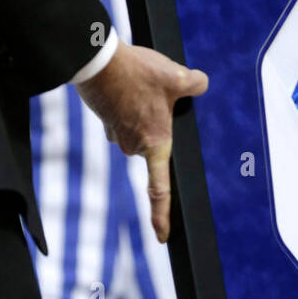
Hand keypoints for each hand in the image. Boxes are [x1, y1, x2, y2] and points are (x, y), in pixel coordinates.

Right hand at [76, 40, 207, 240]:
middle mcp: (135, 146)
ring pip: (140, 127)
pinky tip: (131, 83)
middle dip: (159, 121)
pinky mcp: (107, 121)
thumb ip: (195, 84)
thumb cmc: (136, 74)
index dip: (161, 215)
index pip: (160, 189)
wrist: (96, 61)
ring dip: (145, 110)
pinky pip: (126, 116)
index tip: (162, 236)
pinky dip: (132, 102)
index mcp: (155, 144)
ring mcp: (117, 135)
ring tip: (144, 84)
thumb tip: (201, 83)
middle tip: (159, 91)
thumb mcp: (175, 77)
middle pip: (154, 142)